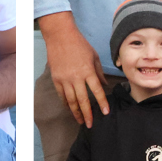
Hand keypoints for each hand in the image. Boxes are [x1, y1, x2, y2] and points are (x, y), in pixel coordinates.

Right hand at [40, 12, 108, 127]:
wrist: (60, 37)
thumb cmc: (80, 44)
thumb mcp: (94, 56)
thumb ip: (99, 72)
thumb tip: (104, 85)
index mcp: (88, 71)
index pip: (97, 91)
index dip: (102, 103)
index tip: (105, 112)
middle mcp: (76, 77)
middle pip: (83, 100)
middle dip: (87, 114)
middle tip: (90, 124)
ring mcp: (65, 79)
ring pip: (71, 100)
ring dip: (76, 112)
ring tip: (80, 121)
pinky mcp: (56, 79)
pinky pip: (61, 95)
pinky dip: (66, 103)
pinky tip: (70, 109)